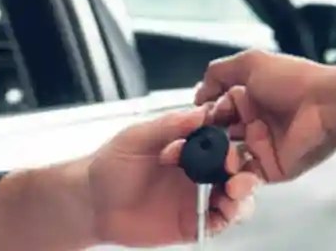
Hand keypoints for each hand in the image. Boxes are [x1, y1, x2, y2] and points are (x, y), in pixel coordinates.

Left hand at [0, 106, 260, 250]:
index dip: (234, 139)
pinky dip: (229, 216)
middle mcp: (199, 170)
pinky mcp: (193, 223)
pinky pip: (220, 221)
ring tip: (232, 192)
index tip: (235, 141)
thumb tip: (200, 112)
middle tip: (234, 171)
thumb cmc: (110, 165)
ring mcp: (198, 197)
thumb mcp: (137, 137)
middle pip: (238, 168)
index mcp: (190, 145)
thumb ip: (169, 125)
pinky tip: (224, 210)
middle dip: (245, 168)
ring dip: (242, 193)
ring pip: (236, 195)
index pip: (224, 139)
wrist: (91, 203)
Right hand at [193, 49, 335, 183]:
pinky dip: (234, 179)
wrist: (327, 105)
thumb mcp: (251, 63)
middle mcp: (253, 122)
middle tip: (197, 143)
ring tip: (218, 155)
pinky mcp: (271, 169)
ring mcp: (261, 147)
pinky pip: (246, 179)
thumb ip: (219, 73)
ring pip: (227, 160)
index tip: (194, 120)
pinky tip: (230, 170)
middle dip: (205, 142)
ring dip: (217, 160)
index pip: (215, 111)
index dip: (203, 116)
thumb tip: (198, 93)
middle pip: (218, 137)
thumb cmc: (293, 80)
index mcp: (249, 97)